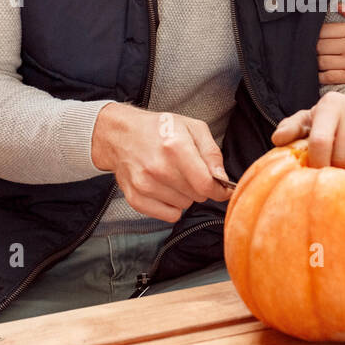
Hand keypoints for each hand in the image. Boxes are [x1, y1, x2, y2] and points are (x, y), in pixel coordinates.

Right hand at [91, 103, 231, 221]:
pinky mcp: (135, 198)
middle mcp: (158, 168)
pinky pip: (169, 216)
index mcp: (175, 147)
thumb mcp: (193, 128)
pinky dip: (171, 206)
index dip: (220, 190)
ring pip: (185, 206)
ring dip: (185, 195)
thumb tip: (222, 179)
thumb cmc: (159, 129)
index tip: (223, 188)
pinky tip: (165, 188)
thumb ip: (212, 153)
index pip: (206, 184)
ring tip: (173, 176)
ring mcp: (145, 185)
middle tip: (190, 171)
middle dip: (200, 186)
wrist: (121, 135)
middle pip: (198, 196)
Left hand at [317, 3, 344, 90]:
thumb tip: (339, 6)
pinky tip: (325, 75)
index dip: (318, 35)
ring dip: (318, 63)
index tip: (320, 40)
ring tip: (322, 63)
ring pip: (321, 61)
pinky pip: (328, 76)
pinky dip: (322, 76)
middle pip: (319, 46)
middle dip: (316, 49)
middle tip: (319, 53)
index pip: (324, 30)